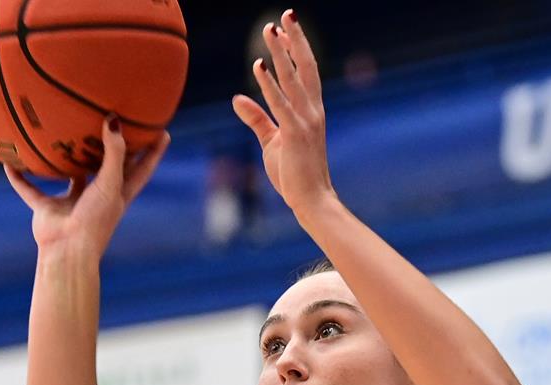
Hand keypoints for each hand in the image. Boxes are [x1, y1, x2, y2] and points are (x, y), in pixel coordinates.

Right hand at [4, 118, 169, 257]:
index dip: (153, 152)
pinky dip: (20, 178)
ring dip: (62, 160)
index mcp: (118, 194)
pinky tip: (9, 161)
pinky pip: (30, 190)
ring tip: (59, 132)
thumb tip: (113, 121)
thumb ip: (114, 153)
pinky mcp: (47, 209)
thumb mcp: (110, 184)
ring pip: (68, 176)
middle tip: (108, 121)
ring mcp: (72, 203)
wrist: (69, 252)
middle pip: (106, 167)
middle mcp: (96, 197)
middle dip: (108, 148)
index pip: (141, 168)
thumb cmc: (96, 220)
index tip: (162, 131)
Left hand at [231, 10, 337, 214]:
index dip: (296, 48)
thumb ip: (256, 118)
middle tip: (286, 13)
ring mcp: (306, 121)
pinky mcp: (295, 133)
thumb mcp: (272, 142)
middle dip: (295, 39)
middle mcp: (313, 110)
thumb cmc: (295, 174)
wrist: (313, 200)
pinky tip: (258, 65)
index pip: (305, 72)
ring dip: (280, 52)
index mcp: (311, 111)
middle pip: (305, 66)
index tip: (286, 29)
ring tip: (270, 29)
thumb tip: (237, 98)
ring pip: (292, 78)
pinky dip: (269, 83)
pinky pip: (279, 103)